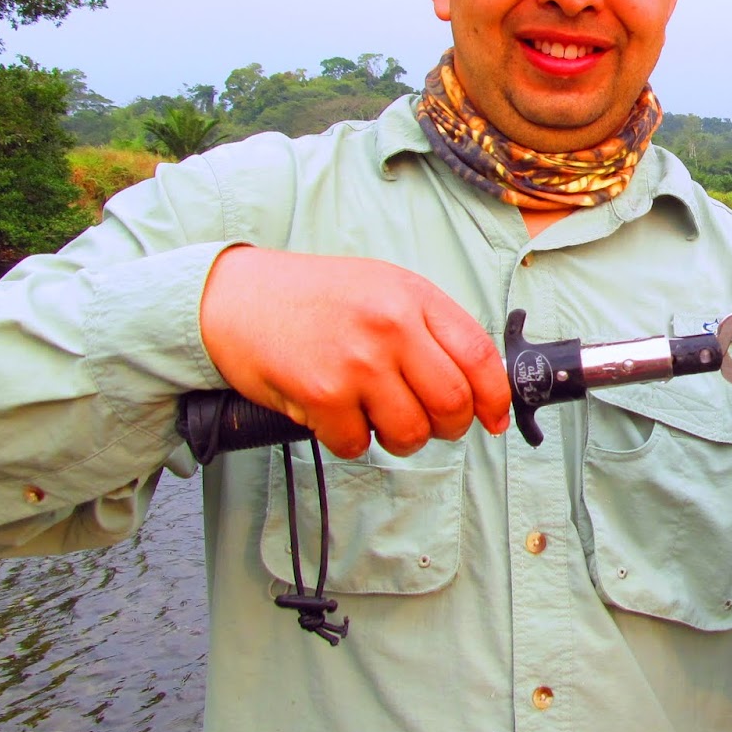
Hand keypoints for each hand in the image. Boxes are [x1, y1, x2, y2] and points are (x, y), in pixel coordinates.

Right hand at [200, 246, 511, 458]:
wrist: (236, 296)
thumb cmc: (315, 297)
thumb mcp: (384, 288)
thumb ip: (430, 328)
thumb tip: (477, 383)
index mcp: (414, 297)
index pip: (479, 357)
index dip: (495, 398)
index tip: (494, 419)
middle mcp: (392, 326)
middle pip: (453, 403)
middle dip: (449, 427)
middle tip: (431, 424)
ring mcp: (358, 361)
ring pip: (411, 432)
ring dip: (401, 438)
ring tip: (378, 416)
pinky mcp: (322, 394)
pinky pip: (359, 444)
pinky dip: (352, 439)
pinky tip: (336, 413)